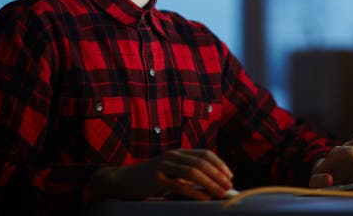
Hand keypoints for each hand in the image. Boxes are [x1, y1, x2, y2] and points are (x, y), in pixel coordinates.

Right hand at [85, 149, 233, 200]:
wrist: (122, 181)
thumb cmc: (148, 180)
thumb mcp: (169, 173)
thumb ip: (186, 176)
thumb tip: (209, 186)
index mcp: (178, 152)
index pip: (204, 154)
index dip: (219, 164)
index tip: (229, 175)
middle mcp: (173, 155)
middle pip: (202, 162)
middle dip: (218, 174)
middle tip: (228, 186)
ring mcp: (165, 165)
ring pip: (194, 172)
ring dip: (210, 183)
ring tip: (220, 193)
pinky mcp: (157, 178)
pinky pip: (181, 185)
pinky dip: (196, 192)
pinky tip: (205, 198)